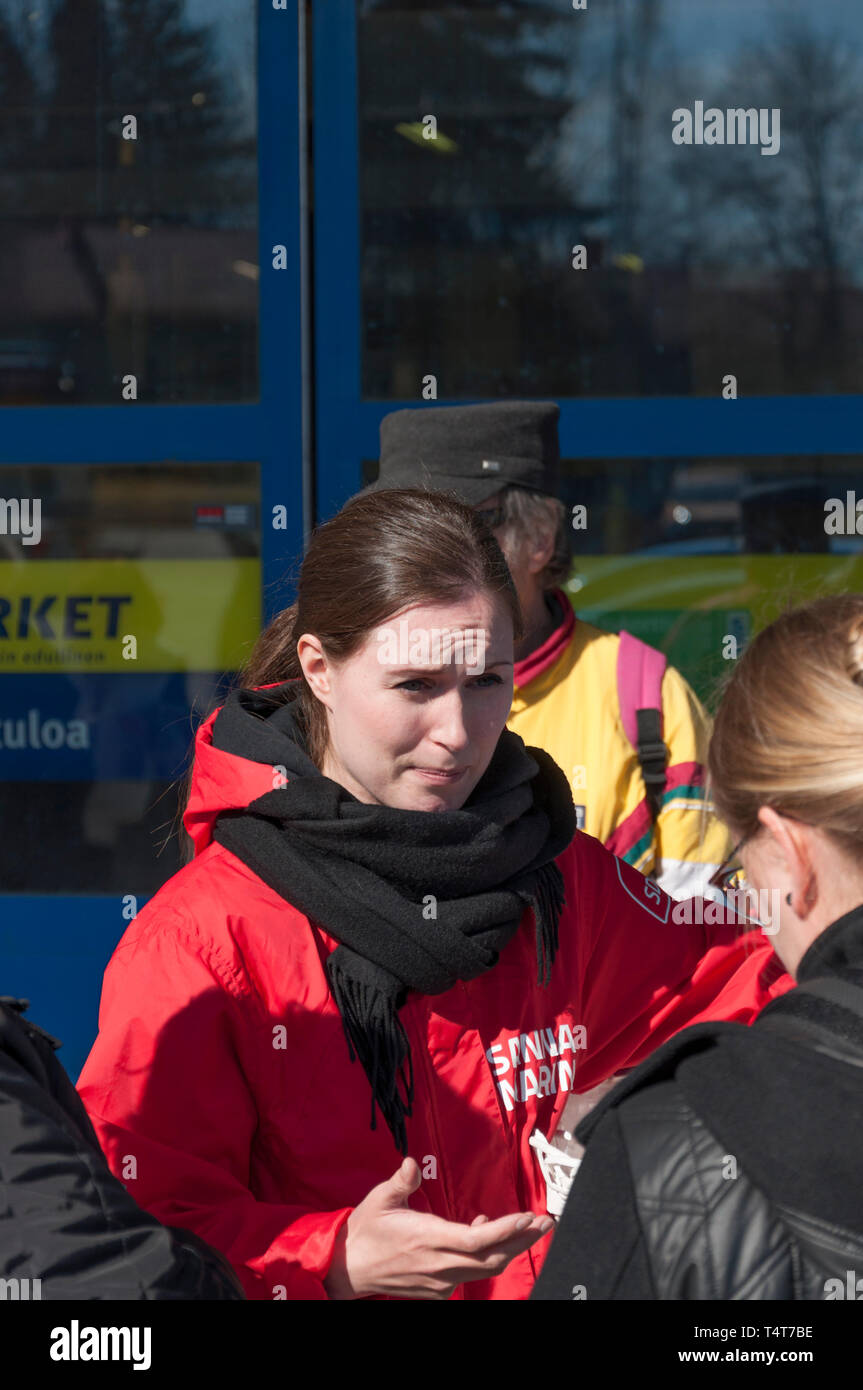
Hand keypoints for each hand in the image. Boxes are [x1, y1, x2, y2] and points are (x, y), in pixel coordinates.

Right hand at [323, 1158, 552, 1300]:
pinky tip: (486, 1234)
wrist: (348, 1269)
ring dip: (510, 1248)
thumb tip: (411, 1163)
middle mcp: (440, 1264)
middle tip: (545, 1222)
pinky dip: (486, 1255)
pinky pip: (471, 1272)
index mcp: (429, 1239)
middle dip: (522, 1240)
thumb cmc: (366, 1230)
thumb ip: (401, 1181)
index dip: (506, 1230)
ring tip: (530, 1229)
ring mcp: (440, 1280)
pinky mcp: (438, 1288)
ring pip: (485, 1268)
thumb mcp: (380, 1199)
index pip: (477, 1239)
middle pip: (492, 1257)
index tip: (528, 1218)